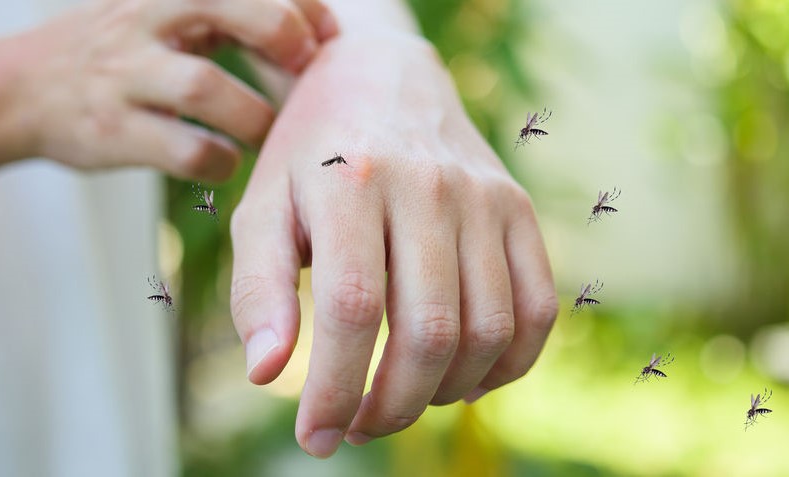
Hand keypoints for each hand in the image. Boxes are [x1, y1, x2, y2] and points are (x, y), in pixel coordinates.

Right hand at [0, 0, 336, 180]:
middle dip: (280, 33)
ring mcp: (124, 76)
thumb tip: (306, 33)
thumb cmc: (115, 55)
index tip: (327, 35)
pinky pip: (184, 150)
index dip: (299, 4)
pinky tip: (226, 162)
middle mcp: (143, 21)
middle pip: (223, 4)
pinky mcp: (112, 130)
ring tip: (266, 132)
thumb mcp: (157, 14)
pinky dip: (219, 160)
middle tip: (306, 69)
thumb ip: (221, 16)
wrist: (16, 91)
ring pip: (204, 86)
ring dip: (254, 115)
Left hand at [229, 33, 558, 457]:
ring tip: (401, 399)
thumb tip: (266, 375)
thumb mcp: (262, 208)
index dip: (335, 390)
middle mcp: (428, 185)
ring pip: (488, 330)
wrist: (381, 78)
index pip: (352, 309)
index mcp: (351, 180)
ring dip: (444, 393)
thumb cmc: (310, 156)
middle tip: (357, 428)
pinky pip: (537, 310)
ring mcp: (484, 196)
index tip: (315, 438)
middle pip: (429, 330)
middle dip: (391, 406)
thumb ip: (258, 289)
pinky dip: (505, 366)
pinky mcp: (520, 208)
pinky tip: (461, 378)